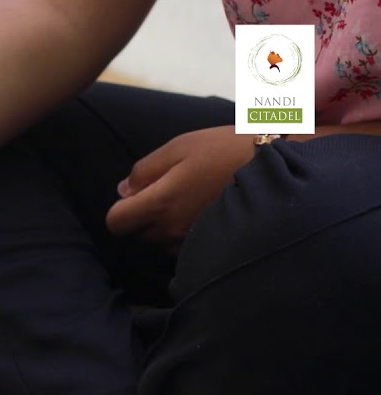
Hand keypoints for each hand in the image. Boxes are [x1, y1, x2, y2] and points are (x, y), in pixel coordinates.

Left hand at [106, 127, 255, 249]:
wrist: (279, 168)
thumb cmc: (226, 151)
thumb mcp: (179, 147)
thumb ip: (144, 171)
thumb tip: (123, 192)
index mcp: (160, 205)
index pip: (116, 223)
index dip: (122, 208)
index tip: (138, 194)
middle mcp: (171, 232)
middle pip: (137, 233)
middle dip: (143, 215)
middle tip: (170, 190)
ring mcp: (191, 243)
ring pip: (160, 242)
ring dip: (165, 225)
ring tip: (191, 198)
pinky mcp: (209, 247)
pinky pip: (182, 246)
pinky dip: (184, 233)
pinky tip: (203, 211)